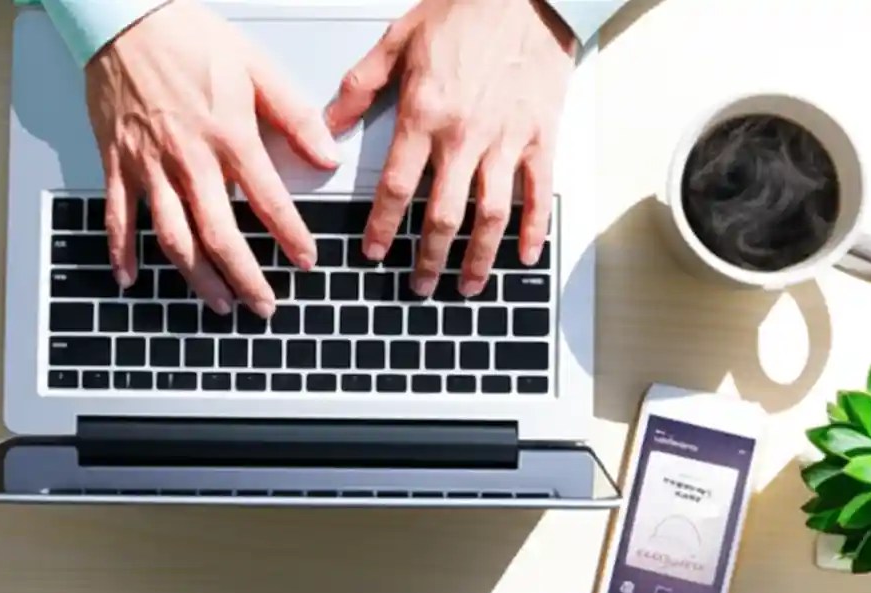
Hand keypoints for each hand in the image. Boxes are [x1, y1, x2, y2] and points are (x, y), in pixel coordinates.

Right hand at [85, 0, 339, 316]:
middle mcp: (188, 159)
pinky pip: (117, 216)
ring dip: (196, 278)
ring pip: (172, 236)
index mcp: (228, 136)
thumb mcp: (256, 67)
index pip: (267, 200)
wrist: (125, 16)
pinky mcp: (117, 162)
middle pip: (218, 235)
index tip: (307, 261)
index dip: (290, 237)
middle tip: (264, 306)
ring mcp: (148, 164)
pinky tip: (130, 278)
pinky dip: (120, 251)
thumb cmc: (189, 37)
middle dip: (244, 278)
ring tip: (218, 304)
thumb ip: (295, 116)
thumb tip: (328, 155)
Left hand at [326, 0, 575, 297]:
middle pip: (443, 215)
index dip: (383, 228)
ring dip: (477, 258)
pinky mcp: (541, 136)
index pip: (397, 188)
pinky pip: (537, 193)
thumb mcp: (400, 38)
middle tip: (419, 286)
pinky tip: (525, 256)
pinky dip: (533, 229)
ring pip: (491, 216)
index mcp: (425, 114)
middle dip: (429, 259)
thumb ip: (361, 85)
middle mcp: (465, 136)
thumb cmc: (466, 8)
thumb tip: (329, 123)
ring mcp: (507, 141)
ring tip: (467, 286)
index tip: (374, 254)